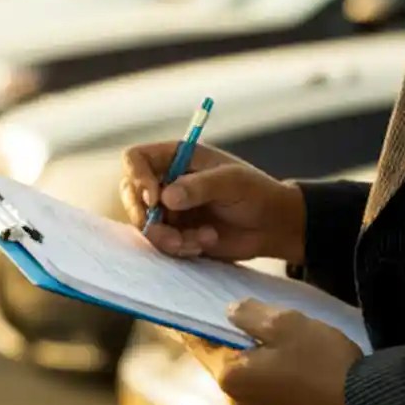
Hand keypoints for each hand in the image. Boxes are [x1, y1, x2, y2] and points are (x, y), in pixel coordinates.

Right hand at [119, 142, 306, 263]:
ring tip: (200, 241)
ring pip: (145, 224)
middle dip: (145, 216)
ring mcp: (169, 209)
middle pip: (130, 194)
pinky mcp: (175, 233)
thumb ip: (200, 187)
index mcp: (176, 157)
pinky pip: (161, 244)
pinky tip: (206, 243)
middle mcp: (166, 181)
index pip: (136, 159)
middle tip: (168, 232)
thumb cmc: (256, 192)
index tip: (154, 198)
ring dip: (168, 238)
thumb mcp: (232, 182)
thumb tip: (166, 197)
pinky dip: (180, 247)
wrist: (273, 226)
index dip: (137, 176)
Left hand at [182, 299, 362, 404]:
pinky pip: (260, 379)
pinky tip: (275, 344)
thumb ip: (249, 313)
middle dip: (220, 329)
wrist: (363, 404)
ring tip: (254, 319)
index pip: (197, 340)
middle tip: (224, 301)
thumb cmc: (321, 362)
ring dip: (244, 345)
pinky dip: (261, 360)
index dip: (192, 316)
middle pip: (218, 354)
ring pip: (241, 367)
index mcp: (229, 375)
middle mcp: (236, 397)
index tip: (189, 297)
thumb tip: (231, 311)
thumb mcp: (284, 323)